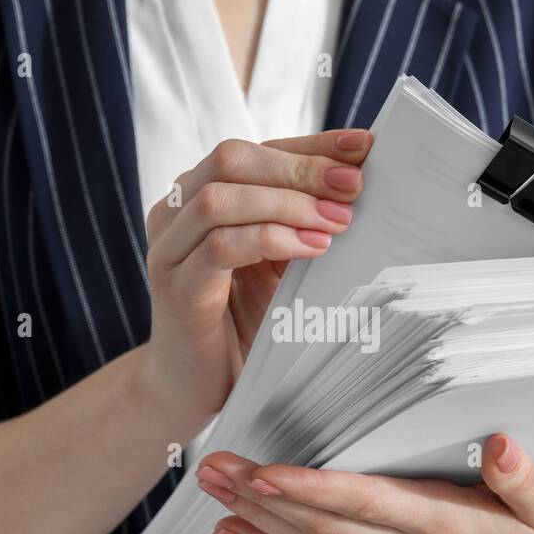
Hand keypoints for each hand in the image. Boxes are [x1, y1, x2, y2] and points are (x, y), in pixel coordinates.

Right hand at [140, 130, 371, 422]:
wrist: (194, 389)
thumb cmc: (242, 324)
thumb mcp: (279, 264)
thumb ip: (302, 224)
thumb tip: (360, 188)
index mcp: (200, 196)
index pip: (257, 150)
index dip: (310, 144)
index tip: (363, 146)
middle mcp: (176, 214)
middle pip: (232, 159)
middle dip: (301, 166)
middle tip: (353, 186)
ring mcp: (170, 249)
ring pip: (222, 198)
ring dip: (288, 203)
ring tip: (338, 221)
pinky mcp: (177, 288)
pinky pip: (221, 248)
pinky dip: (271, 239)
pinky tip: (311, 249)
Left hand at [194, 434, 533, 533]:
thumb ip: (525, 479)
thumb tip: (503, 446)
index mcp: (438, 525)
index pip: (363, 503)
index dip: (310, 491)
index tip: (265, 474)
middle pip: (318, 524)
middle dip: (260, 498)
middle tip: (213, 468)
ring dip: (253, 517)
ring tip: (210, 487)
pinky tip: (231, 529)